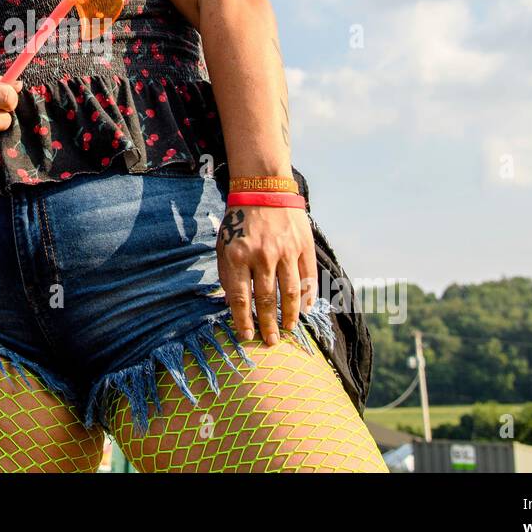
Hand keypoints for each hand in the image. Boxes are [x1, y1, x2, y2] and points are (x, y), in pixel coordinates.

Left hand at [216, 204, 317, 345]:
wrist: (263, 190)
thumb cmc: (238, 222)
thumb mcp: (223, 246)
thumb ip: (227, 275)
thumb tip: (231, 305)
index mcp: (237, 256)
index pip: (240, 298)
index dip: (243, 321)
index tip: (246, 336)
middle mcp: (261, 256)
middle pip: (265, 300)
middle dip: (267, 325)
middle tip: (270, 341)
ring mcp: (285, 251)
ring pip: (288, 292)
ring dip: (288, 315)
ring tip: (288, 329)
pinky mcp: (302, 246)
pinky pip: (307, 277)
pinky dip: (307, 296)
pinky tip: (305, 309)